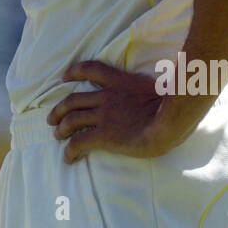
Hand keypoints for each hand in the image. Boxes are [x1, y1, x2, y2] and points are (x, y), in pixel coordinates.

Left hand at [46, 60, 205, 161]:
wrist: (171, 121)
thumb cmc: (174, 106)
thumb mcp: (160, 87)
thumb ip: (151, 89)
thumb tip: (163, 91)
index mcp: (120, 82)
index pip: (91, 69)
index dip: (74, 72)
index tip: (64, 77)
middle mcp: (107, 97)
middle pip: (73, 99)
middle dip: (59, 109)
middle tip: (52, 118)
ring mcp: (104, 116)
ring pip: (72, 119)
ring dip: (61, 128)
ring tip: (57, 136)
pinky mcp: (104, 135)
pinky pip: (79, 142)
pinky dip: (69, 150)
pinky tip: (68, 158)